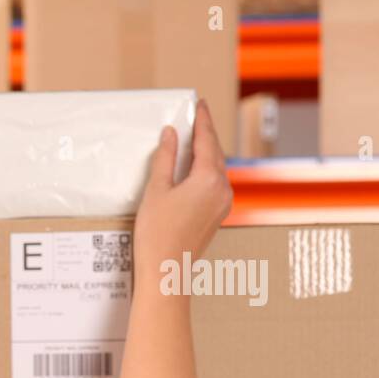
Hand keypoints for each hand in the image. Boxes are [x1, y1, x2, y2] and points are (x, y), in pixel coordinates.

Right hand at [133, 99, 232, 276]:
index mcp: (208, 179)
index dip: (201, 121)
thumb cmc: (157, 234)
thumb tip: (170, 135)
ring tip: (192, 142)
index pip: (206, 140)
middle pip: (215, 153)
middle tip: (195, 118)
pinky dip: (204, 172)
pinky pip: (214, 185)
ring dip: (205, 154)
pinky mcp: (217, 216)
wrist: (166, 272)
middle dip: (205, 135)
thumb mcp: (156, 191)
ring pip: (216, 169)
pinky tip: (192, 171)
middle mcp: (222, 189)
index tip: (199, 105)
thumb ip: (165, 159)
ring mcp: (223, 204)